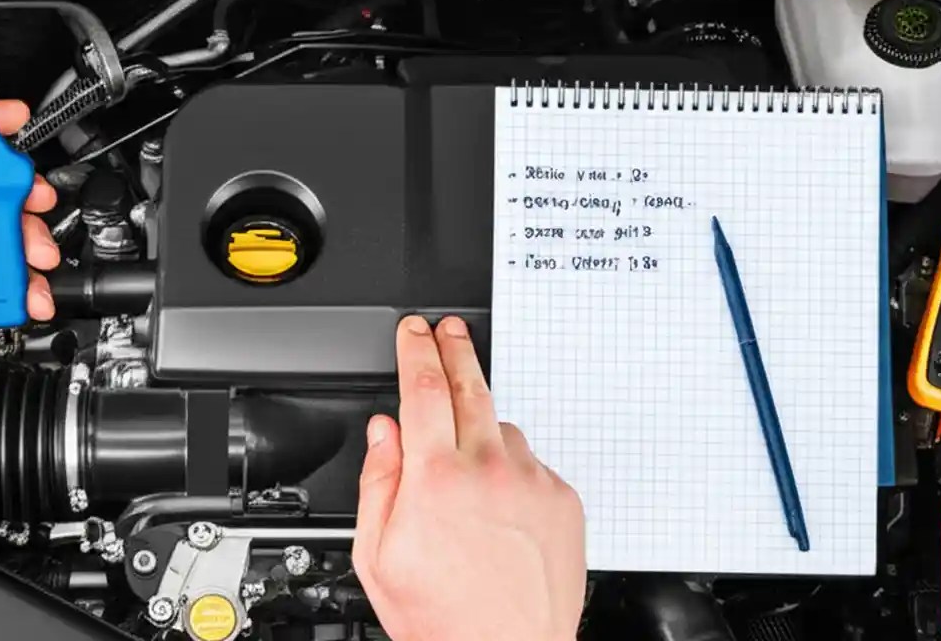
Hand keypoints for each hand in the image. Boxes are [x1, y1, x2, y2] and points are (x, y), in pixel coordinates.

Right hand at [353, 316, 585, 640]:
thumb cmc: (443, 617)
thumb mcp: (378, 557)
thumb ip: (379, 482)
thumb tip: (385, 432)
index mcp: (435, 478)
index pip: (422, 388)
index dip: (415, 349)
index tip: (413, 331)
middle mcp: (488, 470)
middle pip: (470, 385)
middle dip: (455, 349)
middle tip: (449, 329)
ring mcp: (531, 481)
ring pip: (501, 427)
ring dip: (481, 426)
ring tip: (465, 468)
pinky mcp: (562, 498)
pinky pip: (530, 462)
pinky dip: (510, 467)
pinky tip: (496, 505)